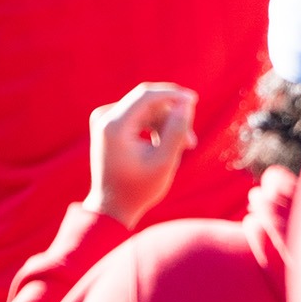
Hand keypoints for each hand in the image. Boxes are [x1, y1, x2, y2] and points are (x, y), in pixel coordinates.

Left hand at [83, 83, 197, 229]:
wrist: (111, 207)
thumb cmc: (138, 189)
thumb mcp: (164, 161)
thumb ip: (177, 131)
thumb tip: (186, 103)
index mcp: (114, 126)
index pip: (147, 95)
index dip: (173, 94)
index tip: (195, 101)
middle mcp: (105, 118)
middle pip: (148, 102)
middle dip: (172, 115)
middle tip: (190, 141)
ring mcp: (105, 120)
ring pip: (147, 108)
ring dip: (167, 124)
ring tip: (184, 146)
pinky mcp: (109, 124)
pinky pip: (140, 115)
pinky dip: (156, 127)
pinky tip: (166, 145)